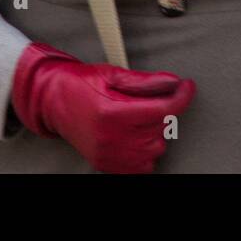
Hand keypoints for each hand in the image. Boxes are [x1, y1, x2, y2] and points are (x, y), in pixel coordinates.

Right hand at [10, 42, 196, 173]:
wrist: (53, 101)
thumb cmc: (81, 84)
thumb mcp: (113, 74)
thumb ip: (145, 81)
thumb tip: (173, 82)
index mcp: (112, 112)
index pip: (161, 109)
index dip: (181, 96)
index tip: (187, 86)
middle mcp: (110, 137)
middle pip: (160, 129)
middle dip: (162, 111)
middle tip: (148, 99)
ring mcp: (108, 154)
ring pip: (155, 149)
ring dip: (154, 132)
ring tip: (138, 117)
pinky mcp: (106, 164)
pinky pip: (142, 166)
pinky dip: (145, 151)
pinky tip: (135, 135)